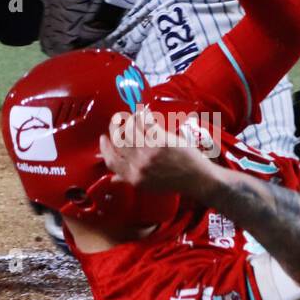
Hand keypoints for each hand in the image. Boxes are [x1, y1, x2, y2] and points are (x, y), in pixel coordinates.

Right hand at [99, 107, 215, 197]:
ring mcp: (149, 152)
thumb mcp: (148, 185)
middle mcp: (139, 165)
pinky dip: (142, 116)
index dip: (104, 148)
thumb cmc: (173, 181)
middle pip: (118, 142)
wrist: (196, 178)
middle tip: (115, 121)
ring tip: (131, 116)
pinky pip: (144, 123)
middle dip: (114, 128)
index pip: (111, 161)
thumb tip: (112, 178)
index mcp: (134, 178)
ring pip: (130, 130)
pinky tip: (143, 114)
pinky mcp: (160, 140)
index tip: (103, 139)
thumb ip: (129, 180)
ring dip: (128, 120)